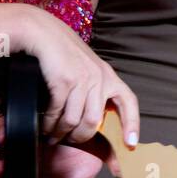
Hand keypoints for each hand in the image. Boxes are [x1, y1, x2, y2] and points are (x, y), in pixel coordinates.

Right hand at [0, 115, 107, 177]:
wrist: (99, 147)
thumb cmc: (78, 134)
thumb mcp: (63, 123)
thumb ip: (49, 120)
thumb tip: (39, 120)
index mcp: (25, 146)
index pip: (5, 143)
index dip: (0, 141)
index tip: (3, 138)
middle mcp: (26, 166)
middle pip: (0, 177)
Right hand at [15, 4, 139, 146]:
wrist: (44, 33)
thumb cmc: (64, 54)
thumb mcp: (88, 69)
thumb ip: (94, 89)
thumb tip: (95, 118)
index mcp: (109, 76)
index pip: (128, 101)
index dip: (132, 124)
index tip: (131, 143)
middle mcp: (100, 78)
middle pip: (94, 121)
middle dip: (80, 136)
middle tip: (68, 141)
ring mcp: (83, 79)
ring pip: (75, 120)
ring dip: (61, 133)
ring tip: (52, 136)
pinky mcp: (64, 81)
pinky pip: (57, 112)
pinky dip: (49, 123)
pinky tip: (44, 125)